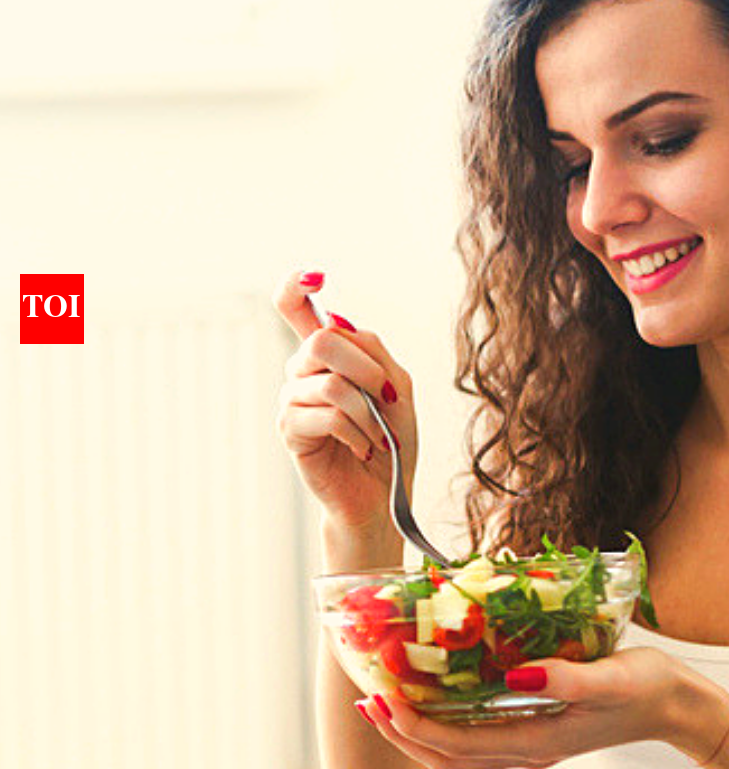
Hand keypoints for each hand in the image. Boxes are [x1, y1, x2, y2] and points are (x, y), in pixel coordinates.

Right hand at [272, 269, 418, 529]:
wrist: (385, 493)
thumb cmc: (391, 438)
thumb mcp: (397, 388)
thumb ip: (373, 352)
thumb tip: (338, 325)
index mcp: (327, 354)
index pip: (295, 308)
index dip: (296, 287)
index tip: (314, 275)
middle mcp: (302, 370)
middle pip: (323, 342)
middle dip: (366, 369)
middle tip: (386, 397)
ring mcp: (292, 399)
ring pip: (331, 384)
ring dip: (368, 412)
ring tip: (378, 436)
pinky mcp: (290, 430)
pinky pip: (328, 416)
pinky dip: (358, 433)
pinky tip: (363, 449)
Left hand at [356, 647, 728, 768]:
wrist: (680, 706)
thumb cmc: (648, 686)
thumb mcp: (612, 678)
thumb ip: (567, 678)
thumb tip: (516, 675)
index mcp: (538, 741)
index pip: (456, 745)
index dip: (413, 726)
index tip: (383, 697)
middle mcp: (527, 748)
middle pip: (446, 757)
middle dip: (402, 734)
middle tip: (369, 701)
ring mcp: (532, 741)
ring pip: (458, 751)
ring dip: (418, 730)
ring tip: (388, 702)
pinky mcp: (539, 727)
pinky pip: (478, 734)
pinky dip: (447, 720)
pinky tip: (440, 692)